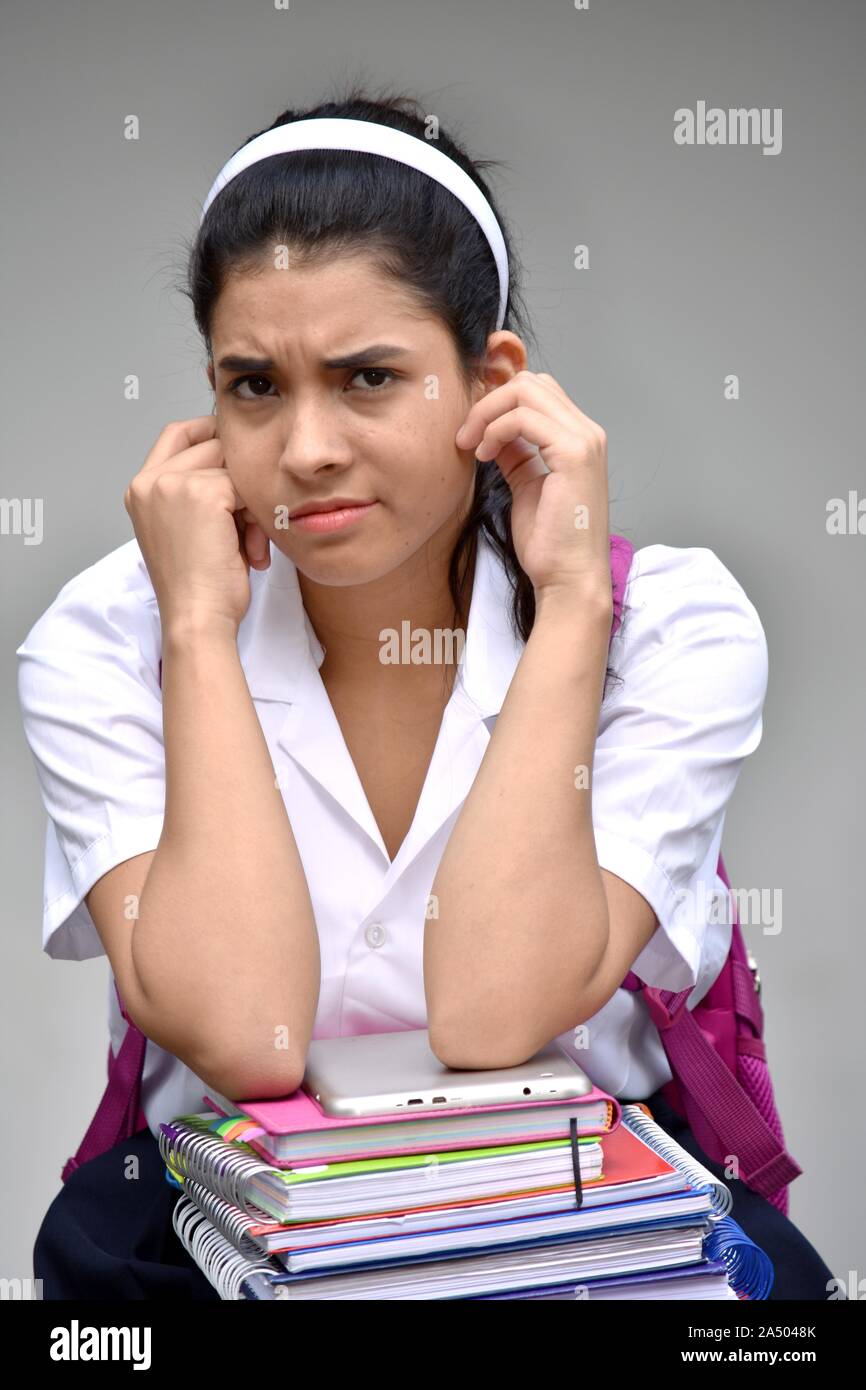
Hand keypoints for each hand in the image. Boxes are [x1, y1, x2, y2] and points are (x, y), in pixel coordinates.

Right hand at [124, 415, 269, 635]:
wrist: (197, 618)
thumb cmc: (199, 586)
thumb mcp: (187, 528)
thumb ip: (197, 490)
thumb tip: (235, 458)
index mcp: (141, 489)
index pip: (178, 433)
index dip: (212, 438)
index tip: (237, 464)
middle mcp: (149, 481)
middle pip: (213, 444)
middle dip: (238, 481)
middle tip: (244, 528)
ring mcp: (172, 484)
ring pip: (233, 465)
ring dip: (250, 503)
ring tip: (248, 544)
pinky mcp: (202, 492)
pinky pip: (247, 487)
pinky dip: (257, 519)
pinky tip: (250, 552)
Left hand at [455, 370, 611, 607]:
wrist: (568, 579)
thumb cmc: (549, 544)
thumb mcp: (525, 485)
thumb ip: (514, 453)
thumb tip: (491, 431)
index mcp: (579, 439)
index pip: (538, 392)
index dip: (498, 402)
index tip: (472, 431)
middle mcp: (588, 433)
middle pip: (531, 382)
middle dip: (489, 402)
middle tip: (466, 436)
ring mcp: (584, 441)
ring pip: (526, 391)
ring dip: (487, 413)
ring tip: (471, 446)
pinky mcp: (574, 454)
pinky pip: (523, 418)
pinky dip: (495, 430)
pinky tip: (483, 456)